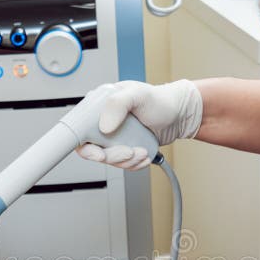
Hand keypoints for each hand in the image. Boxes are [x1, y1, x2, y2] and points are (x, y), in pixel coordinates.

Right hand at [77, 79, 202, 168]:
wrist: (180, 115)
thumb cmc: (161, 100)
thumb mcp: (138, 95)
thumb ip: (118, 104)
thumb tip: (104, 126)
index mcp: (100, 106)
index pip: (79, 129)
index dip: (84, 145)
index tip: (98, 153)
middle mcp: (104, 122)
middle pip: (92, 150)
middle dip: (112, 156)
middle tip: (129, 151)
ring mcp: (114, 137)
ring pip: (108, 160)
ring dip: (126, 161)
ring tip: (142, 151)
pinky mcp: (124, 148)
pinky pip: (121, 163)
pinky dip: (133, 164)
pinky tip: (144, 155)